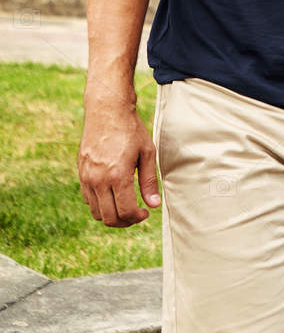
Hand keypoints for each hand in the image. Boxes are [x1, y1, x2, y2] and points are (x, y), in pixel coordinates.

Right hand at [78, 103, 159, 226]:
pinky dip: (100, 205)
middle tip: (136, 215)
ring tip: (125, 207)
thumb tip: (154, 205)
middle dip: (125, 222)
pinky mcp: (81, 173)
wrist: (107, 110)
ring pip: (96, 212)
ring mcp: (87, 177)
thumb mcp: (146, 153)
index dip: (137, 218)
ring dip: (111, 215)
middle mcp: (99, 180)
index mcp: (117, 175)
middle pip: (109, 218)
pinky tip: (112, 195)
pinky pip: (88, 199)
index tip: (145, 213)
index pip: (125, 211)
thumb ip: (149, 181)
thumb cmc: (131, 129)